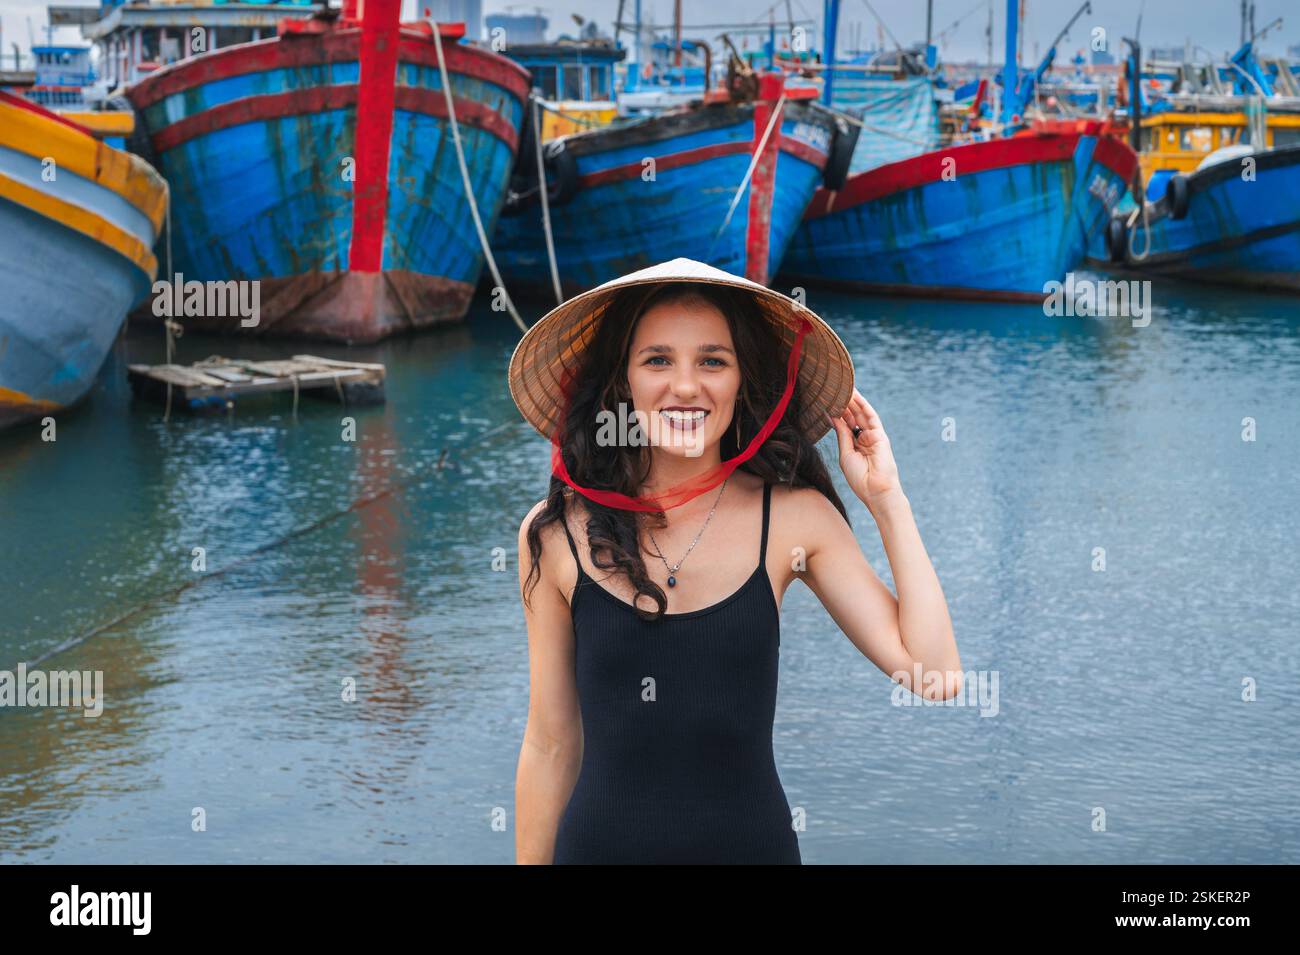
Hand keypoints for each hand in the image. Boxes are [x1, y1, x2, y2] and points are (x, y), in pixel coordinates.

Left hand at [827, 389, 902, 510]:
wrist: (875, 490)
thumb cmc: (859, 478)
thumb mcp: (845, 454)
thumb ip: (841, 434)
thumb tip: (833, 416)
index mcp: (854, 445)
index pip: (844, 425)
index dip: (837, 413)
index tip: (826, 401)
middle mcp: (864, 439)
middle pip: (852, 417)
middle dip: (844, 403)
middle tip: (834, 389)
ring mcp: (872, 436)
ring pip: (861, 414)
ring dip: (853, 401)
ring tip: (843, 387)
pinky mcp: (880, 435)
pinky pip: (871, 417)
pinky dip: (864, 405)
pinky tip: (856, 396)